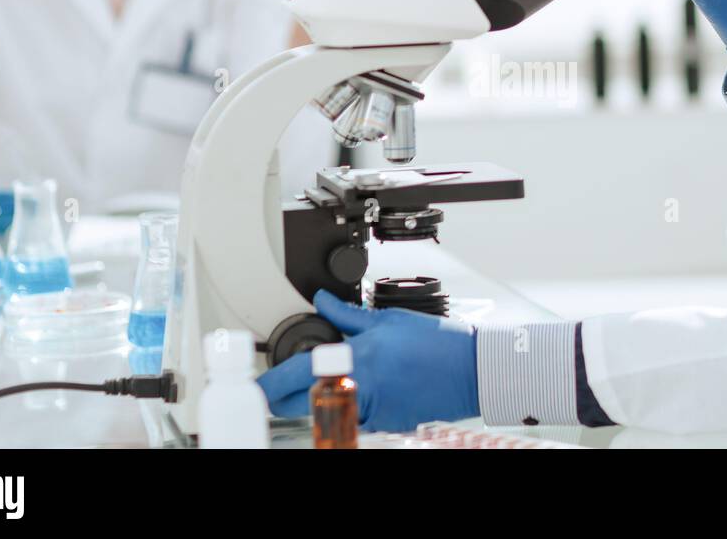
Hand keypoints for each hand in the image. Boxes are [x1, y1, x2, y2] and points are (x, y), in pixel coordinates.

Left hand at [257, 290, 479, 432]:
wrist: (472, 371)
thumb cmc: (438, 344)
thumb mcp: (388, 320)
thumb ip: (348, 317)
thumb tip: (322, 301)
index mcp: (356, 360)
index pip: (296, 376)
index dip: (269, 385)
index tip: (254, 388)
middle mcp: (360, 390)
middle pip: (302, 403)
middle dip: (289, 395)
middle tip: (286, 383)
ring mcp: (372, 412)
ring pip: (328, 410)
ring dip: (324, 397)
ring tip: (344, 375)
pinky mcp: (385, 424)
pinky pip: (355, 416)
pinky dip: (351, 403)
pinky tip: (371, 385)